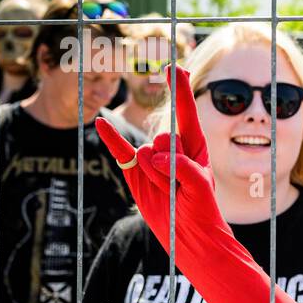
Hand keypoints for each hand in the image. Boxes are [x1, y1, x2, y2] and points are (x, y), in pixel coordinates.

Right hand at [95, 65, 225, 259]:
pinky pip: (120, 150)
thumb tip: (152, 156)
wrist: (187, 235)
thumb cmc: (202, 209)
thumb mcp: (201, 188)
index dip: (180, 89)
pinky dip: (110, 137)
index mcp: (195, 145)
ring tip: (169, 192)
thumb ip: (183, 169)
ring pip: (145, 153)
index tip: (175, 67)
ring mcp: (151, 157)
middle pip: (164, 139)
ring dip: (156, 176)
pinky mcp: (134, 170)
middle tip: (180, 187)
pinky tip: (100, 122)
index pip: (186, 112)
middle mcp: (172, 146)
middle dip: (170, 165)